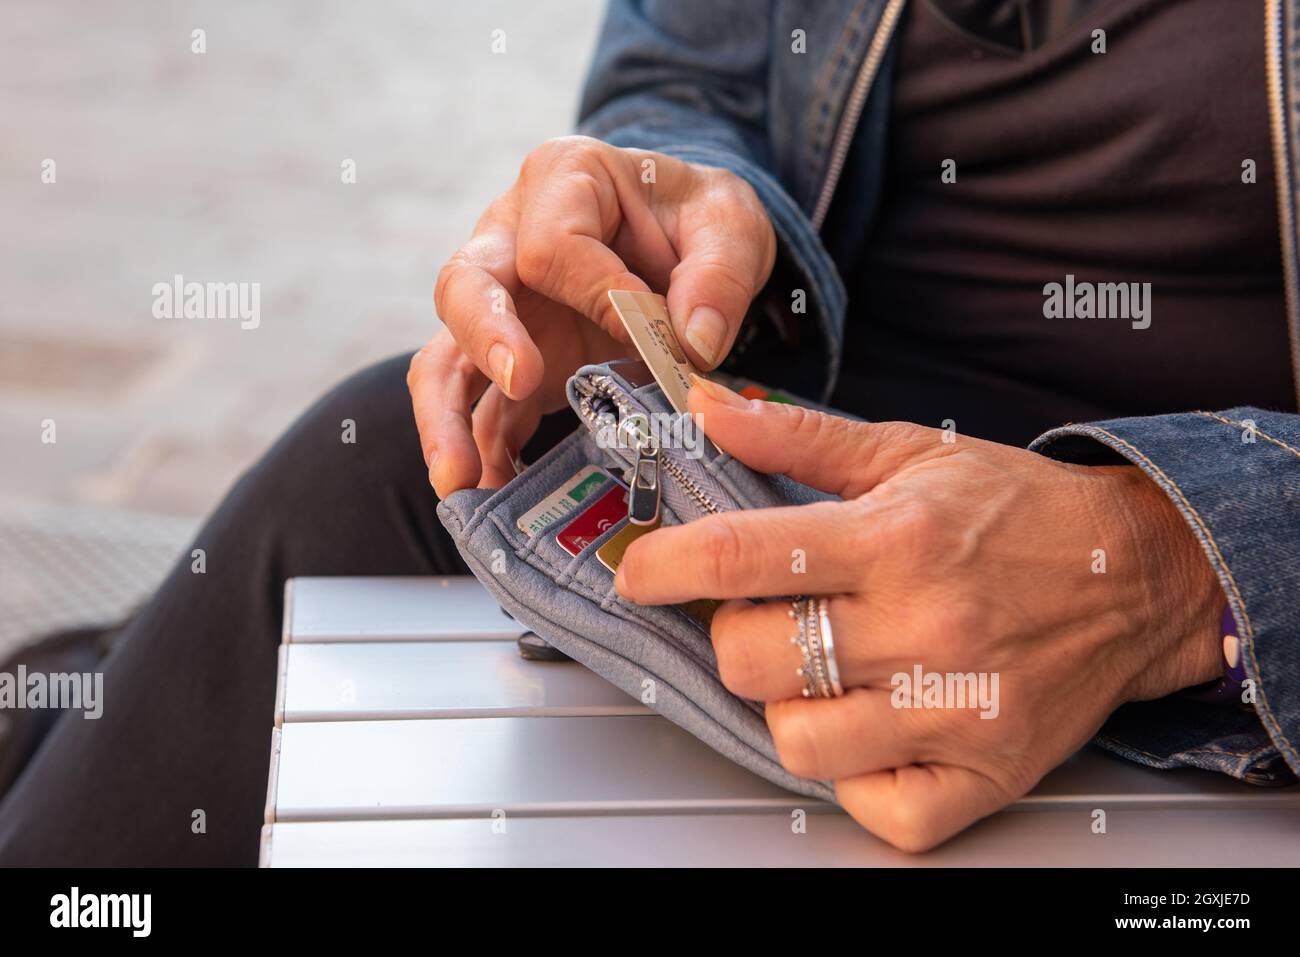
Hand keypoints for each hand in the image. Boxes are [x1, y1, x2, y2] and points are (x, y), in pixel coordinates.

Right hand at [408, 136, 776, 496]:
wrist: (691, 243)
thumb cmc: (700, 221)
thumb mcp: (731, 224)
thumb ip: (721, 273)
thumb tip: (695, 343)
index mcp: (564, 180)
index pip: (554, 242)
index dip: (599, 292)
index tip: (647, 329)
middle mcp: (510, 238)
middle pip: (464, 286)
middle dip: (487, 338)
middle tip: (522, 383)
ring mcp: (504, 307)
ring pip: (448, 357)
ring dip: (448, 420)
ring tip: (461, 481)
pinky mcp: (513, 364)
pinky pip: (480, 410)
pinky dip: (484, 455)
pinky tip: (495, 496)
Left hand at [615, 378, 1223, 851]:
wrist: (1139, 574)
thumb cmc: (1021, 512)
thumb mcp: (911, 451)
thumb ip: (800, 436)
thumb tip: (712, 410)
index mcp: (894, 540)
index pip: (740, 558)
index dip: (665, 567)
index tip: (643, 572)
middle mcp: (921, 627)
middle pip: (750, 660)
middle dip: (736, 635)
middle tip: (769, 616)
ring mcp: (954, 710)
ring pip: (798, 742)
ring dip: (790, 708)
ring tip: (825, 674)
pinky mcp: (985, 771)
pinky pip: (876, 809)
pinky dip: (856, 779)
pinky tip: (872, 730)